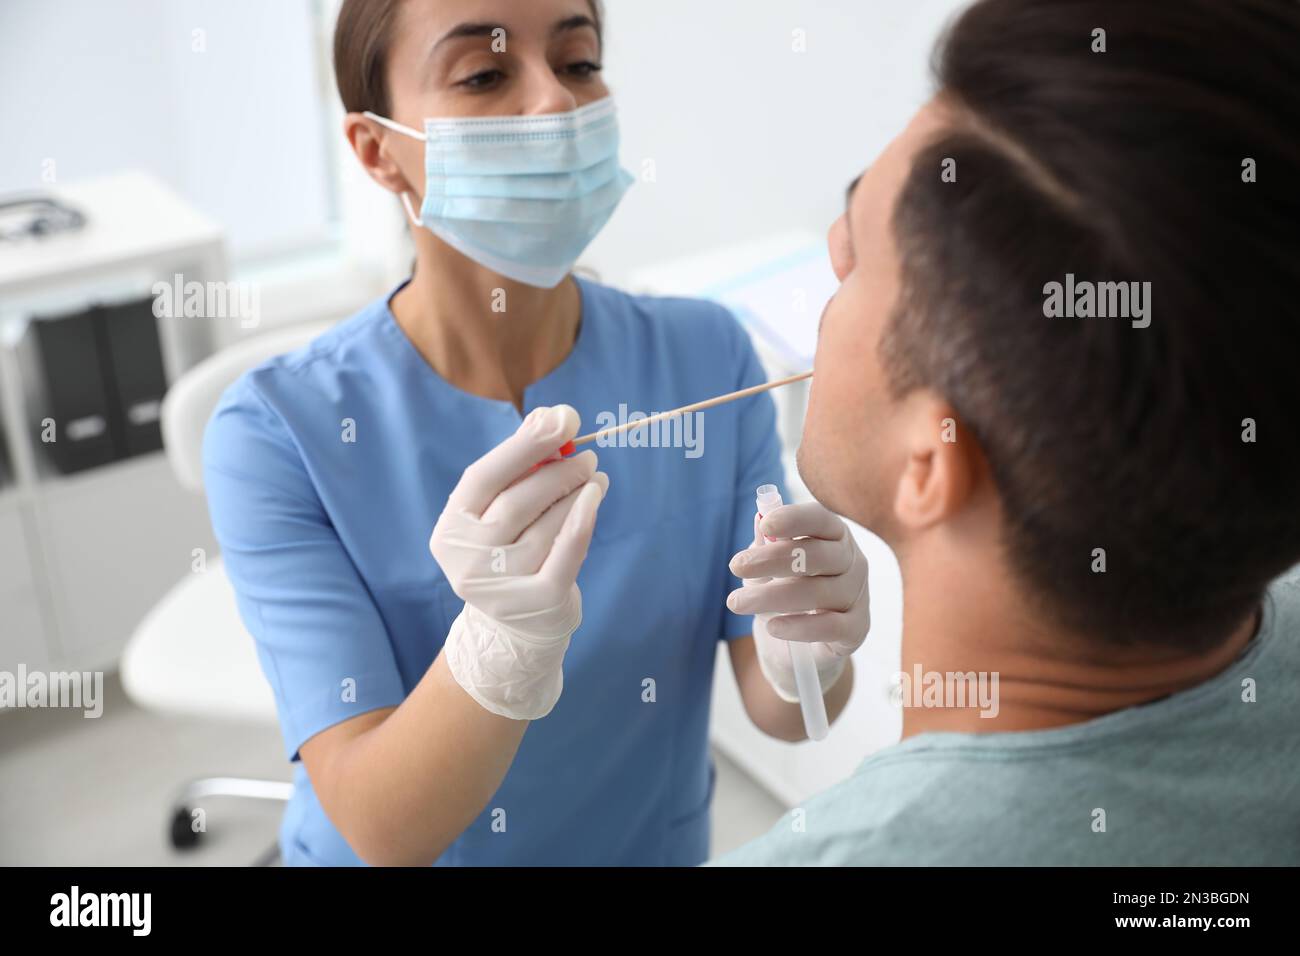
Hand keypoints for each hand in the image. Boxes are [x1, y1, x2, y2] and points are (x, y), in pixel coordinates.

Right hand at [430, 405, 607, 718]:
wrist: (516, 629)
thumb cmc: (510, 553)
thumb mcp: (502, 513)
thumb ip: (522, 466)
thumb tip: (555, 415)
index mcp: (451, 528)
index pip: (484, 476)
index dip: (524, 444)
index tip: (561, 418)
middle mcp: (467, 557)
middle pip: (518, 500)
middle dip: (558, 469)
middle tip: (587, 455)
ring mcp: (499, 584)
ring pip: (546, 524)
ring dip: (576, 492)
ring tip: (595, 476)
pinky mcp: (536, 602)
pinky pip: (566, 552)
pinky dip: (583, 521)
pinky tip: (595, 497)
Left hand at [726, 503, 869, 701]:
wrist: (801, 644)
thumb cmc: (785, 590)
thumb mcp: (768, 565)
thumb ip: (766, 542)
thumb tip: (759, 517)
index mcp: (834, 535)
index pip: (820, 519)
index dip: (794, 519)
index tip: (765, 524)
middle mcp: (852, 561)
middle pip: (817, 555)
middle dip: (773, 559)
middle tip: (735, 565)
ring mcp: (857, 595)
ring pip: (817, 592)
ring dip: (771, 596)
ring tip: (736, 602)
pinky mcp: (857, 628)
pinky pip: (831, 626)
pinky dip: (800, 627)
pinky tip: (773, 627)